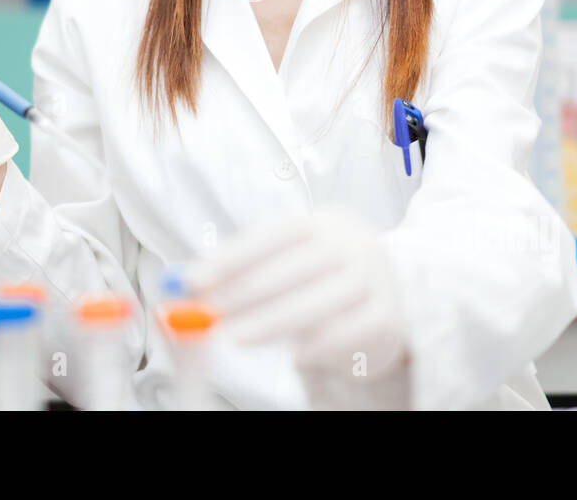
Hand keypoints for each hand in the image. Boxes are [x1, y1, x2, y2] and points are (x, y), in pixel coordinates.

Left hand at [186, 207, 409, 381]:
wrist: (392, 296)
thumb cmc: (323, 278)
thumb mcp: (286, 262)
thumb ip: (241, 271)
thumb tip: (185, 283)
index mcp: (324, 221)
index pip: (275, 233)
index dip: (233, 255)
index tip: (195, 280)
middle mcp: (353, 243)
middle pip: (296, 265)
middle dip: (246, 292)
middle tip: (211, 314)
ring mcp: (376, 278)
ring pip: (322, 300)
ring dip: (274, 321)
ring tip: (238, 338)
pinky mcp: (388, 315)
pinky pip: (351, 331)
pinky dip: (320, 345)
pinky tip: (295, 355)